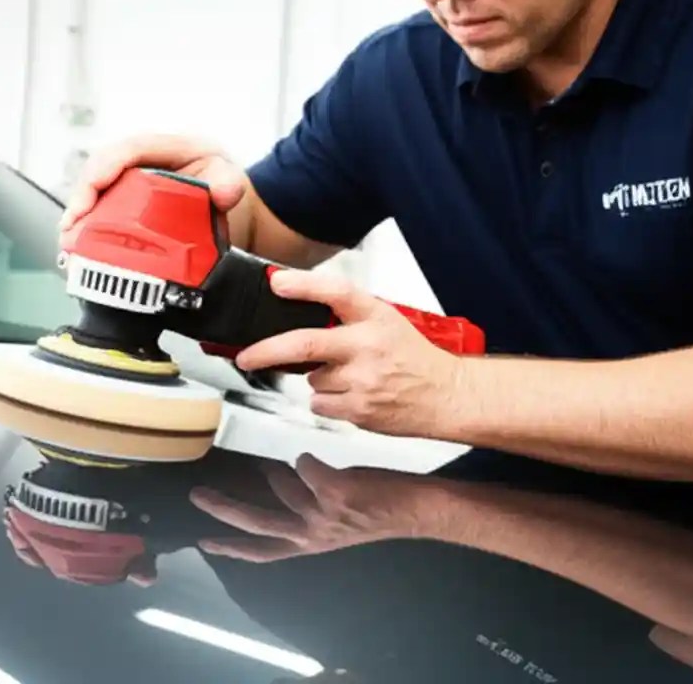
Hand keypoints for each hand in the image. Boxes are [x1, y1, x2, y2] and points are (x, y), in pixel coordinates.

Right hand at [60, 133, 246, 231]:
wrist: (227, 207)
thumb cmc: (221, 183)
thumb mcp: (230, 178)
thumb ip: (230, 183)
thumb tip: (223, 193)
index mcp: (165, 147)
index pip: (127, 150)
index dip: (104, 168)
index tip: (93, 189)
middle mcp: (140, 163)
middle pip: (100, 173)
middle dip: (82, 199)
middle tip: (72, 227)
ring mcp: (130, 186)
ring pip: (95, 197)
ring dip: (79, 220)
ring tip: (69, 244)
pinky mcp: (125, 208)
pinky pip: (101, 216)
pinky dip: (88, 234)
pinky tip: (79, 252)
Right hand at [190, 454, 432, 562]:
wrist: (418, 511)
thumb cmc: (378, 510)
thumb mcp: (336, 521)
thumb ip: (304, 506)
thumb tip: (272, 476)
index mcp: (311, 544)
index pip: (264, 551)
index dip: (232, 548)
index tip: (206, 542)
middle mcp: (313, 534)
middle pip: (258, 524)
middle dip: (224, 509)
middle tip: (198, 494)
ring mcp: (324, 514)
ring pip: (283, 486)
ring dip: (277, 473)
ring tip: (275, 464)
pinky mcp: (335, 492)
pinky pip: (305, 465)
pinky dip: (306, 458)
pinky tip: (312, 458)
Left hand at [236, 269, 467, 438]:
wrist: (445, 395)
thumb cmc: (414, 357)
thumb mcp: (386, 321)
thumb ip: (346, 315)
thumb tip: (296, 308)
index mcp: (376, 316)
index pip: (337, 292)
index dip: (303, 285)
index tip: (277, 283)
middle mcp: (368, 346)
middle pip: (305, 344)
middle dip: (266, 351)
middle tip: (246, 357)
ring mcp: (362, 380)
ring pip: (312, 379)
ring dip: (318, 378)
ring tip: (350, 377)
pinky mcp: (358, 409)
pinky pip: (320, 403)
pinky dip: (327, 400)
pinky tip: (352, 395)